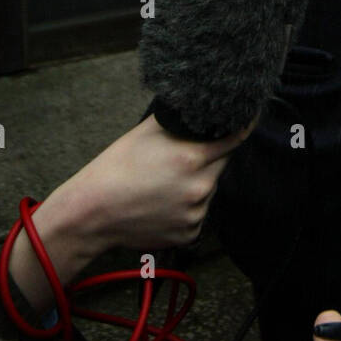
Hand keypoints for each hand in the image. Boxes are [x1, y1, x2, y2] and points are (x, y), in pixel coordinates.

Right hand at [8, 115, 249, 314]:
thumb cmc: (117, 167)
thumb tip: (204, 107)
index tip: (247, 117)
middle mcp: (200, 188)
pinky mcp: (189, 234)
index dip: (243, 124)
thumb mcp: (148, 131)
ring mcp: (196, 214)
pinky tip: (164, 202)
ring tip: (166, 181)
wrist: (92, 213)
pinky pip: (198, 213)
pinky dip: (188, 206)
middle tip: (183, 156)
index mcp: (193, 158)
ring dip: (199, 182)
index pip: (236, 137)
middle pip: (222, 163)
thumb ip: (182, 120)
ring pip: (210, 189)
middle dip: (210, 156)